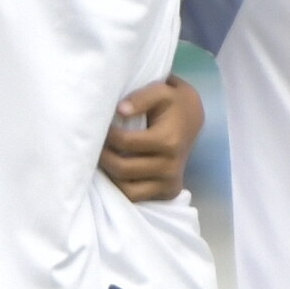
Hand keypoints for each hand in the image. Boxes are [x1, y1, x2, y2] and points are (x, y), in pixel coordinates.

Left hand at [103, 75, 204, 202]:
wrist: (192, 119)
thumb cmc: (173, 103)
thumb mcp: (161, 90)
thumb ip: (141, 97)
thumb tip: (120, 110)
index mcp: (169, 141)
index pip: (125, 143)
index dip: (108, 135)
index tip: (102, 127)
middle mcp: (170, 166)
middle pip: (122, 169)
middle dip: (103, 157)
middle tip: (97, 146)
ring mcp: (170, 182)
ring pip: (127, 190)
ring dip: (110, 175)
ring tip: (105, 159)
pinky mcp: (168, 192)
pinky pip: (136, 198)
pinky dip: (122, 188)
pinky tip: (116, 172)